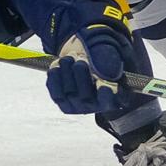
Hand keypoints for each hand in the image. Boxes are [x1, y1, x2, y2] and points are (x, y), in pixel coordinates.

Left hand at [43, 0, 135, 114]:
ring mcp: (76, 107)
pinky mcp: (63, 103)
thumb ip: (109, 63)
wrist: (88, 75)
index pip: (108, 101)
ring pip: (68, 94)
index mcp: (110, 100)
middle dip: (82, 75)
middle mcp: (93, 107)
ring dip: (67, 73)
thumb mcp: (110, 65)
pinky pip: (56, 93)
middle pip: (85, 97)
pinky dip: (55, 78)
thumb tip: (104, 61)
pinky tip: (57, 65)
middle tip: (81, 59)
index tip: (103, 84)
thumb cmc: (103, 69)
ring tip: (69, 57)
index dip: (105, 95)